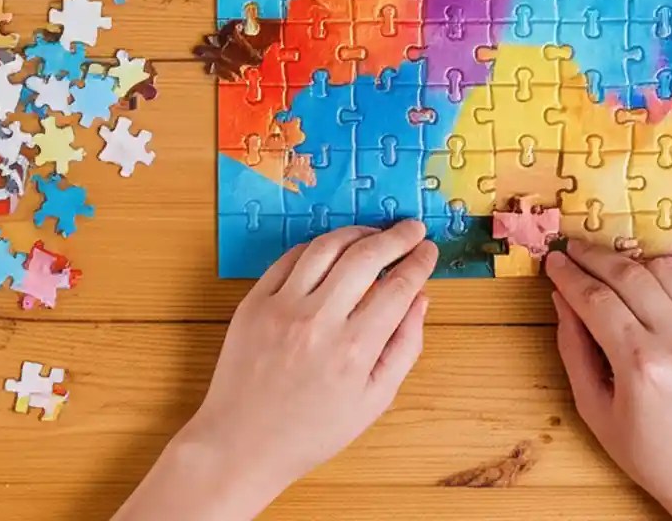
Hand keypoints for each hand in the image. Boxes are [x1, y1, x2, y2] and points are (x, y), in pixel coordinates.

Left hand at [114, 221, 435, 520]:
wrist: (243, 443)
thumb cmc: (312, 430)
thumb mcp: (374, 400)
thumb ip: (404, 347)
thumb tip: (421, 300)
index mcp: (355, 349)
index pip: (398, 286)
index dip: (419, 261)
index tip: (428, 250)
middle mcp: (319, 321)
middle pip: (366, 256)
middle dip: (396, 236)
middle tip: (411, 228)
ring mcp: (282, 307)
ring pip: (327, 247)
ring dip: (357, 232)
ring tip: (375, 234)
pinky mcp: (254, 302)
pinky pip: (290, 258)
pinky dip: (317, 247)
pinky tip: (333, 249)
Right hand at [545, 239, 671, 520]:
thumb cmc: (654, 456)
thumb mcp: (596, 411)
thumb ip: (574, 350)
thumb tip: (562, 300)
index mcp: (640, 364)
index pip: (595, 299)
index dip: (569, 275)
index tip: (552, 261)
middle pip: (627, 274)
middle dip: (592, 256)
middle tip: (571, 250)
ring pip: (661, 270)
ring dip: (628, 260)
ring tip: (604, 263)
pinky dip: (663, 274)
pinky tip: (643, 278)